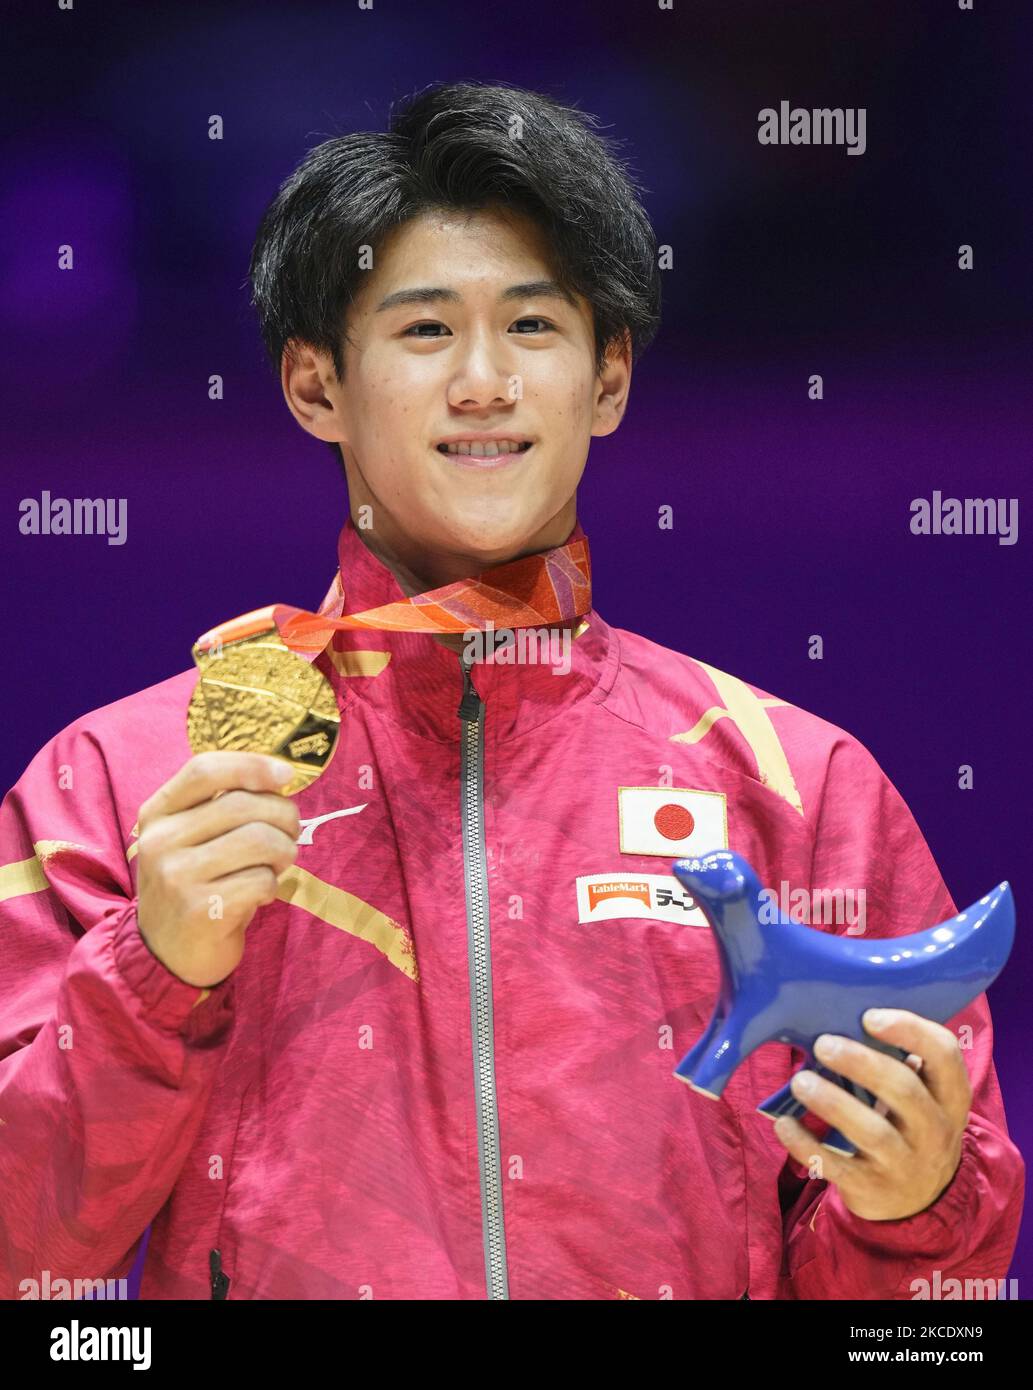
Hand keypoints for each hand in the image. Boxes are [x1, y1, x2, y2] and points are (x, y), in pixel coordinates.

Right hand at [135, 752, 300, 987]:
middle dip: (283, 815)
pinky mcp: (200, 909)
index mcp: (157, 813)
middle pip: (242, 804)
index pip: (205, 770)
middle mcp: (160, 840)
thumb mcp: (192, 838)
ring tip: (278, 864)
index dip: (251, 765)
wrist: (167, 955)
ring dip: (284, 850)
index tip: (286, 774)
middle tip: (290, 833)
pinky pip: (261, 880)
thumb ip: (222, 805)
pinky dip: (272, 885)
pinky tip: (259, 895)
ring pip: (259, 840)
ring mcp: (177, 876)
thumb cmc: (195, 885)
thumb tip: (279, 776)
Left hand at [772, 1008, 971, 1220]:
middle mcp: (935, 1131)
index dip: (910, 1030)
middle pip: (904, 1090)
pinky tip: (784, 1124)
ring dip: (833, 1102)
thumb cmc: (910, 1125)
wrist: (919, 1200)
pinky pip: (838, 1166)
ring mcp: (906, 1164)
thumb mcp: (924, 1097)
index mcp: (950, 1096)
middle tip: (823, 1044)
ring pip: (873, 1132)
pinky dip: (808, 1145)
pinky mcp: (873, 1189)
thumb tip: (841, 1014)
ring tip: (800, 1081)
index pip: (945, 1055)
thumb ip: (898, 1061)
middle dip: (861, 1063)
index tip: (869, 1016)